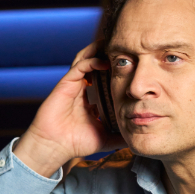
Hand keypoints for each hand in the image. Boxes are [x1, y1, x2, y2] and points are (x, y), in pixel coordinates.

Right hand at [15, 40, 124, 176]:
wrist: (55, 146)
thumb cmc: (77, 143)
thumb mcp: (107, 138)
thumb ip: (122, 135)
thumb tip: (140, 136)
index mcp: (91, 99)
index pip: (105, 80)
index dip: (117, 72)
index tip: (133, 67)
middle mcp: (82, 89)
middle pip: (96, 65)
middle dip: (108, 56)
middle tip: (125, 50)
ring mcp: (74, 85)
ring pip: (86, 60)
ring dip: (99, 51)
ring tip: (115, 46)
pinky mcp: (65, 84)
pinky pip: (79, 67)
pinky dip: (91, 61)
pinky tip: (104, 62)